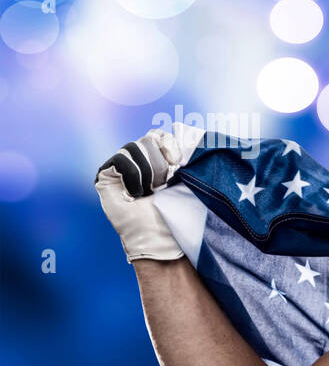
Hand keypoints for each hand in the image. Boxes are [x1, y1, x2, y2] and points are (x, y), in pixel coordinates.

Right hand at [94, 123, 204, 262]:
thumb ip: (183, 155)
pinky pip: (121, 159)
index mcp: (158, 159)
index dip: (170, 143)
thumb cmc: (176, 212)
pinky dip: (133, 176)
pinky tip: (135, 194)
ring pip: (135, 146)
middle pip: (148, 138)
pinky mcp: (105, 174)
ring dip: (149, 171)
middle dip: (160, 161)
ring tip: (150, 191)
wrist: (159, 236)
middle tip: (164, 183)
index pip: (160, 134)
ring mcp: (120, 166)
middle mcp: (138, 160)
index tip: (178, 162)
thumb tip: (186, 130)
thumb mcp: (186, 179)